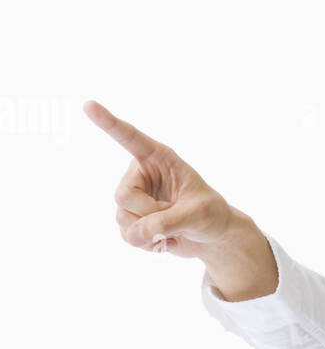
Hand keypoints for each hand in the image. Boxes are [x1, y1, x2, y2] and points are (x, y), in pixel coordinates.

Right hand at [84, 99, 239, 259]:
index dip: (108, 122)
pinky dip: (146, 243)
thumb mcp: (198, 214)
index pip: (130, 137)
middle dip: (148, 214)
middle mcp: (141, 173)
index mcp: (159, 157)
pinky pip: (126, 234)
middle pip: (123, 195)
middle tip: (174, 218)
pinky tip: (164, 240)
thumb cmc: (211, 214)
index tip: (88, 104)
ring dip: (148, 232)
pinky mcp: (132, 219)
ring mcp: (134, 197)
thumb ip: (166, 221)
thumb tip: (132, 234)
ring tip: (171, 230)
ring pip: (122, 217)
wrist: (212, 237)